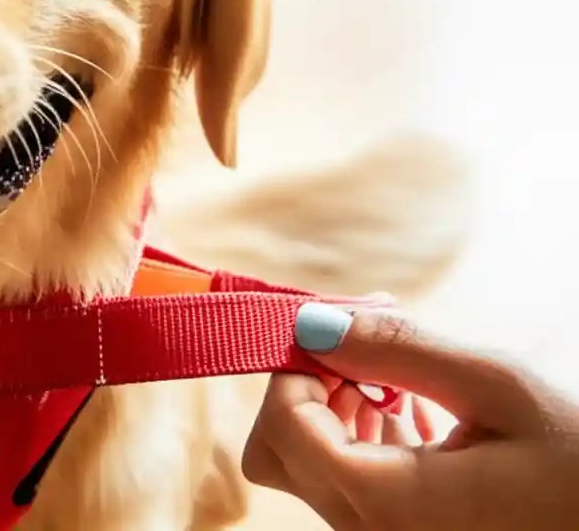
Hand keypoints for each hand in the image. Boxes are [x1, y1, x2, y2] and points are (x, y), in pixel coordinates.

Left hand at [243, 303, 578, 530]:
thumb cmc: (576, 462)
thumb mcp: (494, 387)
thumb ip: (396, 348)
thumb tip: (311, 320)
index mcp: (387, 504)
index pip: (283, 425)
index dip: (299, 367)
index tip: (344, 330)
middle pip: (275, 454)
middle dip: (304, 391)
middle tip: (364, 354)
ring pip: (303, 468)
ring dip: (329, 412)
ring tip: (398, 382)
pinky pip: (340, 486)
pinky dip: (354, 440)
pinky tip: (409, 413)